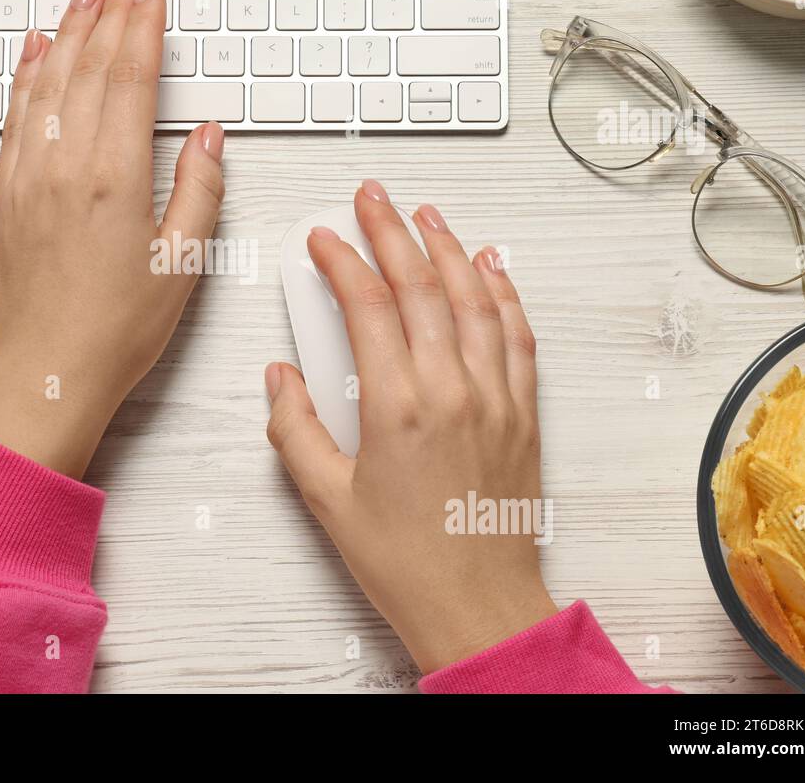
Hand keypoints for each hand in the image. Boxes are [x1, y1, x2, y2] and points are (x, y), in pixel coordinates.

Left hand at [0, 0, 225, 479]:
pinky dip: (25, 76)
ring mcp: (25, 178)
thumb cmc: (114, 330)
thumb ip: (199, 192)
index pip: (129, 80)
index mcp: (113, 179)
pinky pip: (14, 116)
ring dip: (68, 33)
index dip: (142, 29)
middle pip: (88, 69)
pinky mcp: (3, 195)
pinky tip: (34, 51)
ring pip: (47, 84)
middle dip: (108, 16)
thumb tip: (206, 137)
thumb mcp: (182, 265)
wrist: (44, 373)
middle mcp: (63, 167)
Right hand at [265, 180, 557, 672]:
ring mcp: (495, 398)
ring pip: (474, 299)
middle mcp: (452, 391)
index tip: (324, 239)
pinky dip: (503, 292)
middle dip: (392, 231)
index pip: (368, 306)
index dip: (342, 260)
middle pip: (421, 285)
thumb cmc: (408, 561)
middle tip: (371, 199)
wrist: (478, 605)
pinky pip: (517, 335)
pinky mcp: (523, 413)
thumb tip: (281, 378)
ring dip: (448, 248)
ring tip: (425, 215)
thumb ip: (294, 429)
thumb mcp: (326, 499)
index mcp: (398, 408)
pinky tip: (490, 266)